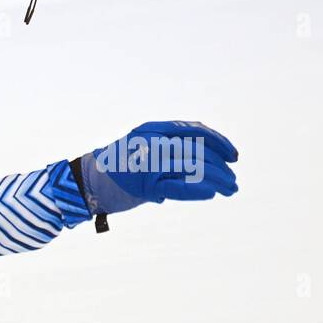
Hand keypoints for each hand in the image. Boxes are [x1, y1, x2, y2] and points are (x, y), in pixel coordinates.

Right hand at [74, 120, 238, 216]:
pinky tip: (212, 193)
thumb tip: (208, 158)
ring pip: (193, 167)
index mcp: (154, 129)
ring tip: (230, 190)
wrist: (89, 179)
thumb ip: (170, 146)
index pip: (195, 130)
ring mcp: (147, 162)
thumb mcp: (145, 145)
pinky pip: (177, 186)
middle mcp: (152, 141)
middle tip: (234, 183)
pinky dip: (197, 189)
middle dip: (222, 168)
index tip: (234, 157)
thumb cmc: (121, 165)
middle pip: (198, 151)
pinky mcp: (144, 184)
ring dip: (217, 180)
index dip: (219, 142)